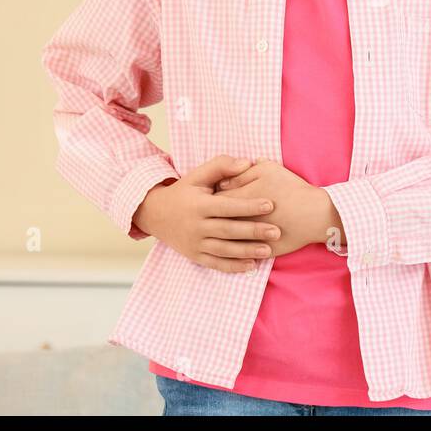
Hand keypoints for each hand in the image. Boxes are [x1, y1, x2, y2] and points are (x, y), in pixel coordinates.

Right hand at [134, 154, 281, 272]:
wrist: (155, 214)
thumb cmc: (183, 191)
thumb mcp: (197, 175)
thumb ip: (221, 166)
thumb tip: (247, 163)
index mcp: (199, 204)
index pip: (227, 206)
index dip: (248, 206)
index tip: (270, 204)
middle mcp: (196, 226)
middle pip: (228, 230)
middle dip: (253, 231)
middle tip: (276, 231)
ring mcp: (194, 243)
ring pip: (224, 250)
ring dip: (247, 251)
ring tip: (268, 251)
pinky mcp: (194, 256)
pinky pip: (216, 263)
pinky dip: (233, 267)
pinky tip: (252, 266)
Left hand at [214, 158, 334, 255]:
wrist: (313, 213)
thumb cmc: (291, 188)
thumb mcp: (267, 169)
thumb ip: (243, 171)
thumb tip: (227, 177)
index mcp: (238, 199)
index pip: (215, 199)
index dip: (213, 196)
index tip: (216, 194)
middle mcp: (239, 221)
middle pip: (216, 220)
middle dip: (215, 216)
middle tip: (218, 212)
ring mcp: (248, 239)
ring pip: (226, 239)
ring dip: (224, 233)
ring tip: (228, 225)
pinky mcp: (258, 252)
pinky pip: (240, 253)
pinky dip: (236, 248)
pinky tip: (237, 242)